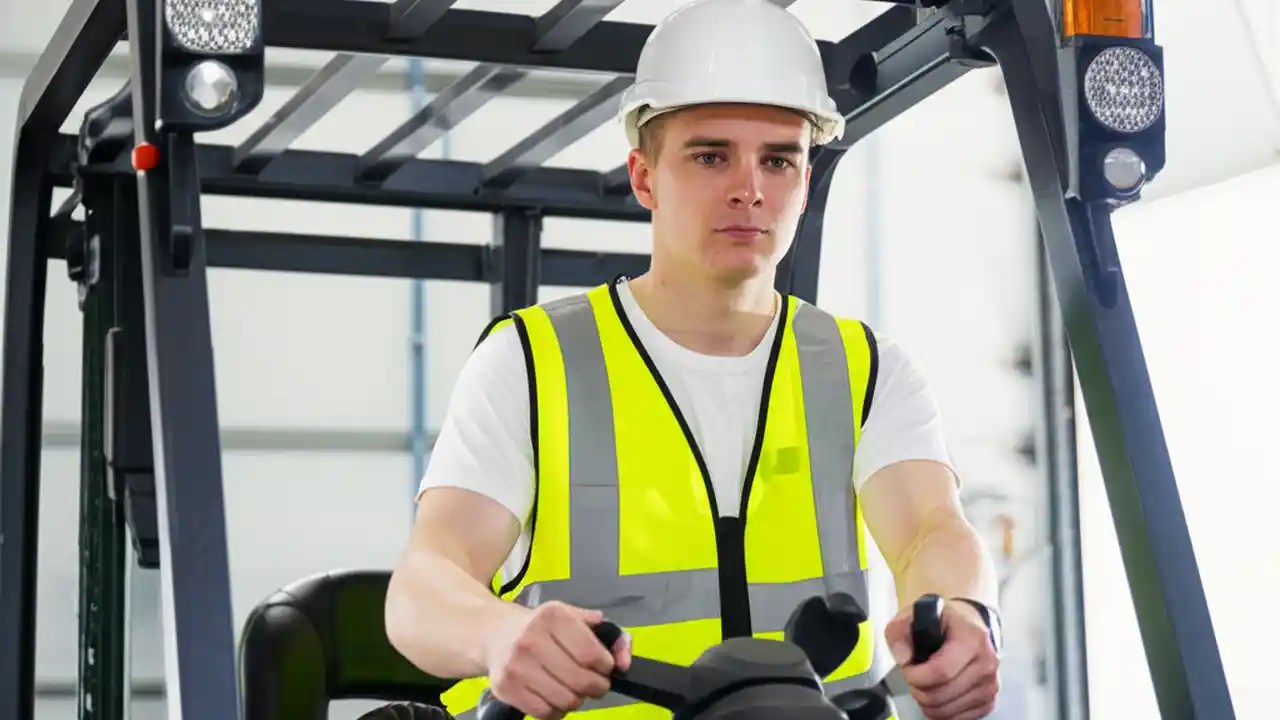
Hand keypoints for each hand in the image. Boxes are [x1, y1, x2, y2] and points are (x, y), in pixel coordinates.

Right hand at [484, 601, 631, 719]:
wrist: (495, 634)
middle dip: (596, 687)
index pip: (591, 654)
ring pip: (564, 700)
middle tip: (595, 685)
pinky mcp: (505, 687)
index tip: (606, 668)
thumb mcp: (574, 618)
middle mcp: (531, 638)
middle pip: (580, 680)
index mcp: (553, 616)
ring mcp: (516, 664)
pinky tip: (554, 696)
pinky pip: (543, 713)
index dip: (606, 667)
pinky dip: (556, 711)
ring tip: (573, 689)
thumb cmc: (542, 627)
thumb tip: (625, 661)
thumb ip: (608, 634)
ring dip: (576, 700)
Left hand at [884, 600, 998, 719]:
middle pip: (941, 695)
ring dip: (927, 701)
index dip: (916, 677)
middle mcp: (986, 663)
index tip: (907, 668)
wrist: (970, 624)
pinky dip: (940, 710)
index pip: (941, 671)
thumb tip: (904, 659)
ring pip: (947, 711)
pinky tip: (937, 692)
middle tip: (914, 676)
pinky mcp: (988, 700)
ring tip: (925, 682)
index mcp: (971, 638)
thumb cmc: (941, 621)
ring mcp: (990, 684)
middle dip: (917, 689)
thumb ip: (900, 633)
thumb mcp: (913, 615)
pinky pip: (957, 718)